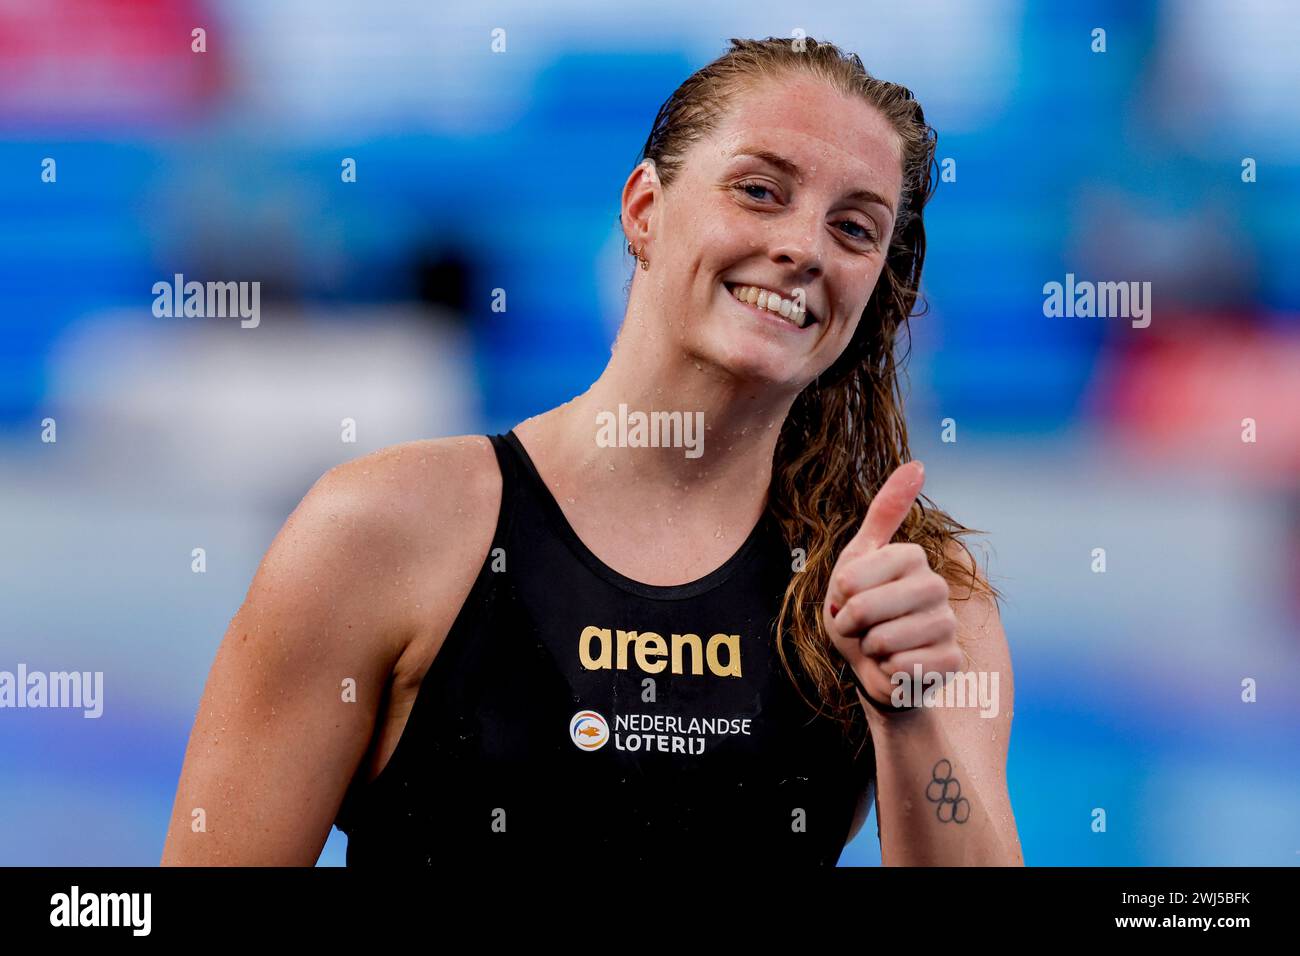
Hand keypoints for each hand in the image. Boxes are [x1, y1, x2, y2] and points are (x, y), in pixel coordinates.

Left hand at [823, 461, 961, 712]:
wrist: (871, 666)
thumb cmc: (859, 611)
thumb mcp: (858, 557)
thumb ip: (884, 511)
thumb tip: (919, 463)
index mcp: (912, 559)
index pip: (853, 578)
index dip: (840, 594)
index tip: (847, 597)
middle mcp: (936, 587)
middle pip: (870, 608)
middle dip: (851, 624)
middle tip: (859, 627)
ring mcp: (947, 624)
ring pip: (886, 640)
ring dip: (869, 649)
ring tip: (877, 645)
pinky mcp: (951, 660)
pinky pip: (906, 667)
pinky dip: (889, 671)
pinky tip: (896, 666)